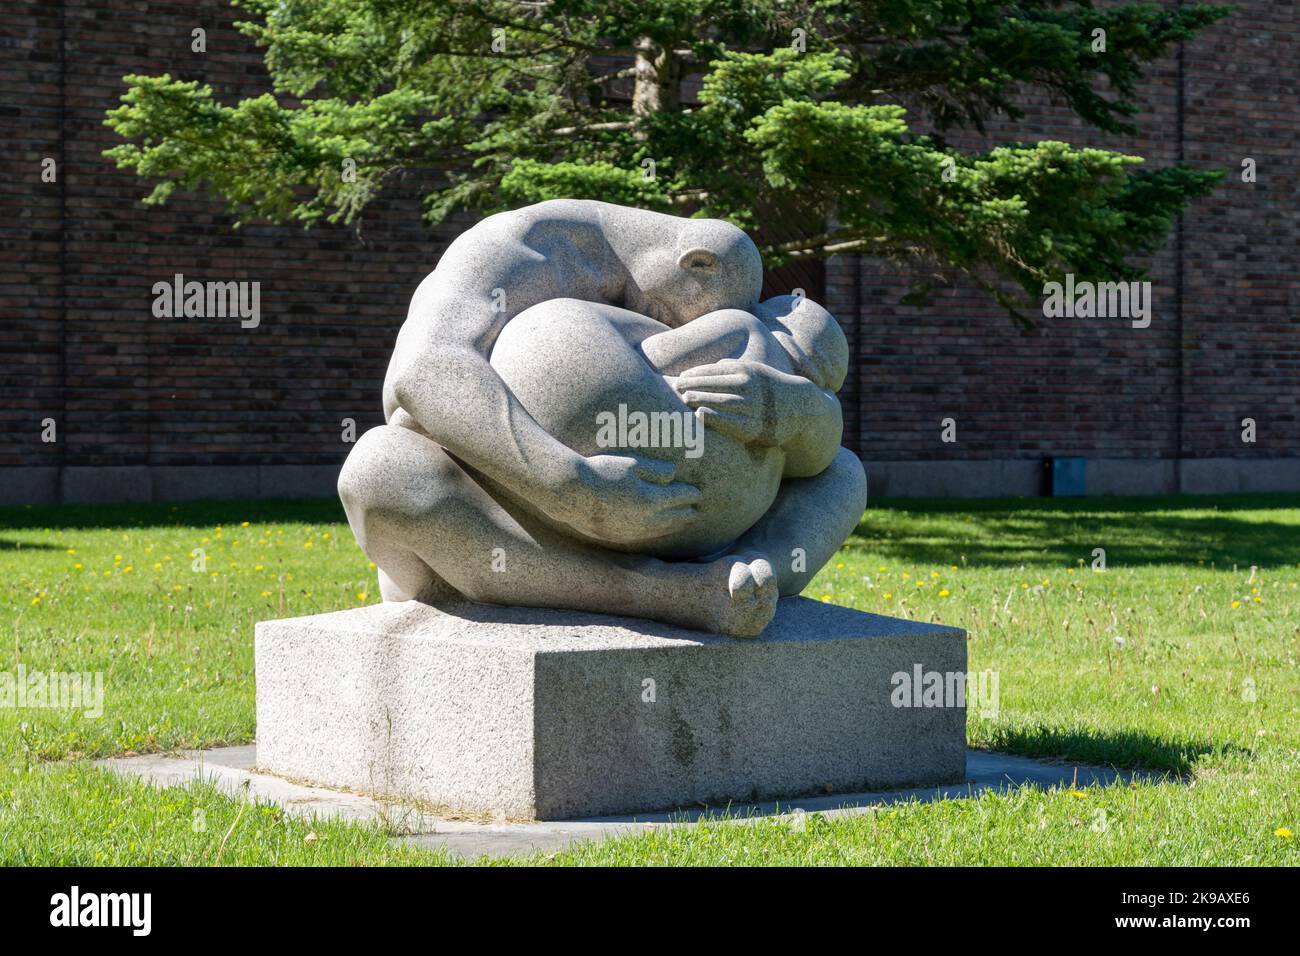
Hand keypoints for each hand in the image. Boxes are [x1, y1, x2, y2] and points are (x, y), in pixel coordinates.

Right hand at [549, 453, 700, 543]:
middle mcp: (645, 519)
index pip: (678, 498)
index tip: (697, 492)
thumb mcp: (630, 464)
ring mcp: (632, 530)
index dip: (689, 494)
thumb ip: (654, 470)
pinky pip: (646, 536)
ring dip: (674, 525)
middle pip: (673, 517)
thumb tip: (674, 474)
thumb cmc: (601, 473)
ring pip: (661, 530)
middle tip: (696, 510)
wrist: (571, 494)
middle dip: (686, 513)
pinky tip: (658, 529)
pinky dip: (658, 532)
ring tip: (683, 521)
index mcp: (651, 499)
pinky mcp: (619, 536)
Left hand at [673, 359, 814, 445]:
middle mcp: (749, 387)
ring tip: (684, 399)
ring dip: (700, 399)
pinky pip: (730, 422)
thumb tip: (716, 365)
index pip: (715, 372)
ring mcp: (752, 407)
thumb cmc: (774, 389)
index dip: (696, 374)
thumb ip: (737, 368)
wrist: (803, 409)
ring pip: (720, 401)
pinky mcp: (755, 426)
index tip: (681, 377)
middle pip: (715, 385)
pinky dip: (714, 417)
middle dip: (694, 385)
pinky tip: (699, 414)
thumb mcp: (759, 372)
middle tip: (677, 387)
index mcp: (748, 372)